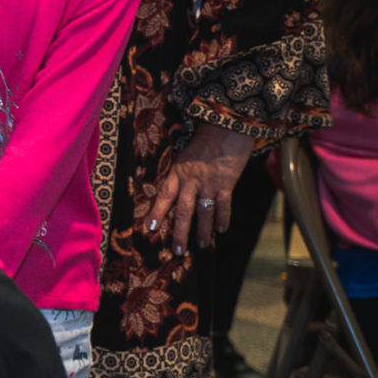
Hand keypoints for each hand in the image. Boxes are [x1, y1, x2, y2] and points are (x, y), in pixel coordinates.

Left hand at [141, 122, 257, 252]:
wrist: (227, 126)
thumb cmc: (206, 140)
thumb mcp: (187, 156)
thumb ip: (183, 174)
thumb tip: (179, 192)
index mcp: (178, 172)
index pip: (164, 196)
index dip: (157, 213)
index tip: (150, 228)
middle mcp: (190, 180)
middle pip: (182, 211)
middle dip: (180, 233)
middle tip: (178, 251)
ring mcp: (208, 183)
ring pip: (203, 213)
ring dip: (203, 231)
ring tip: (202, 245)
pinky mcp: (226, 183)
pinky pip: (223, 205)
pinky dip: (223, 219)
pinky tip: (222, 230)